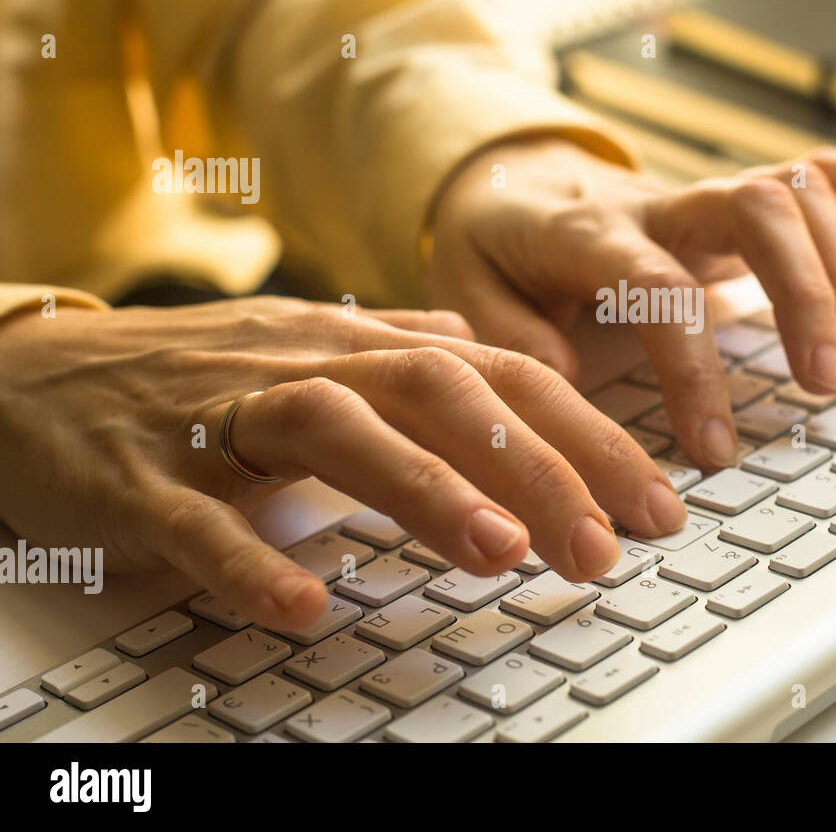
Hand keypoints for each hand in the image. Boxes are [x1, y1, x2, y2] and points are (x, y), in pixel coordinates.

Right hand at [0, 298, 686, 628]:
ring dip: (425, 490)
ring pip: (332, 429)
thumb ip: (412, 361)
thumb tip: (504, 369)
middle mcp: (304, 364)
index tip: (657, 506)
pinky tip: (303, 607)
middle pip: (441, 393)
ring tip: (501, 553)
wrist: (33, 373)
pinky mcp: (132, 476)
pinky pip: (193, 516)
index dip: (588, 436)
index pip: (501, 377)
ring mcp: (217, 414)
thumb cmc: (198, 376)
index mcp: (359, 344)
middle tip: (604, 547)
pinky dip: (249, 559)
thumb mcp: (320, 356)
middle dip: (538, 467)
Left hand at [429, 141, 835, 467]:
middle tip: (825, 383)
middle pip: (753, 211)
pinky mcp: (731, 199)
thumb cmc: (494, 248)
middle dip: (803, 293)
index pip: (655, 285)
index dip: (693, 364)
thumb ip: (512, 333)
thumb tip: (571, 376)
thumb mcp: (467, 291)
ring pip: (794, 193)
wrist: (505, 182)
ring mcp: (701, 195)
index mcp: (587, 231)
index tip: (718, 446)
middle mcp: (657, 201)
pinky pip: (814, 173)